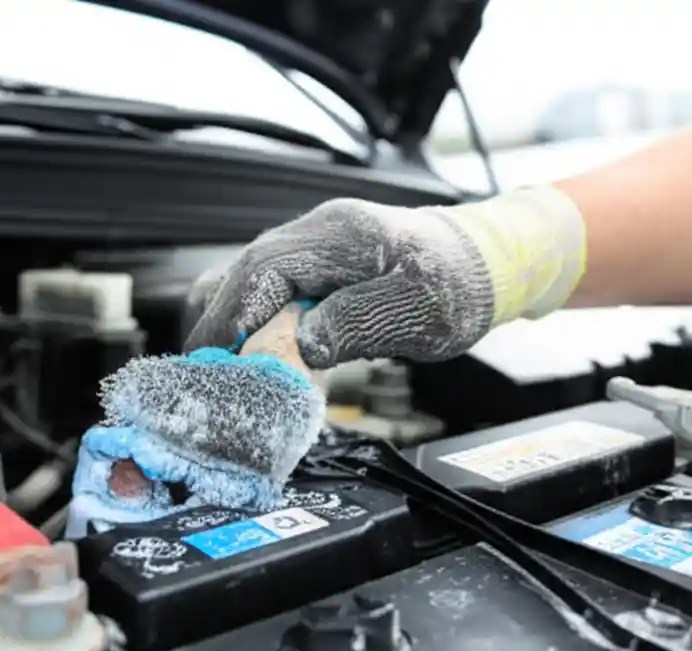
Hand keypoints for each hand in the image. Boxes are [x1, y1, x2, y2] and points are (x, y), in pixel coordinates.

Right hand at [183, 198, 496, 368]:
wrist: (483, 262)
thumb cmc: (457, 286)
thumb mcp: (417, 313)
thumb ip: (356, 323)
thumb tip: (301, 346)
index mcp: (341, 236)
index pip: (263, 270)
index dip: (230, 316)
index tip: (212, 361)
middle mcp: (317, 232)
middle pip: (244, 273)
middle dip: (219, 325)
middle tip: (209, 377)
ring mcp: (312, 246)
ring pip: (248, 280)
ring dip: (231, 324)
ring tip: (227, 371)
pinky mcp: (314, 265)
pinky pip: (267, 289)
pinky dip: (251, 321)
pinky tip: (256, 354)